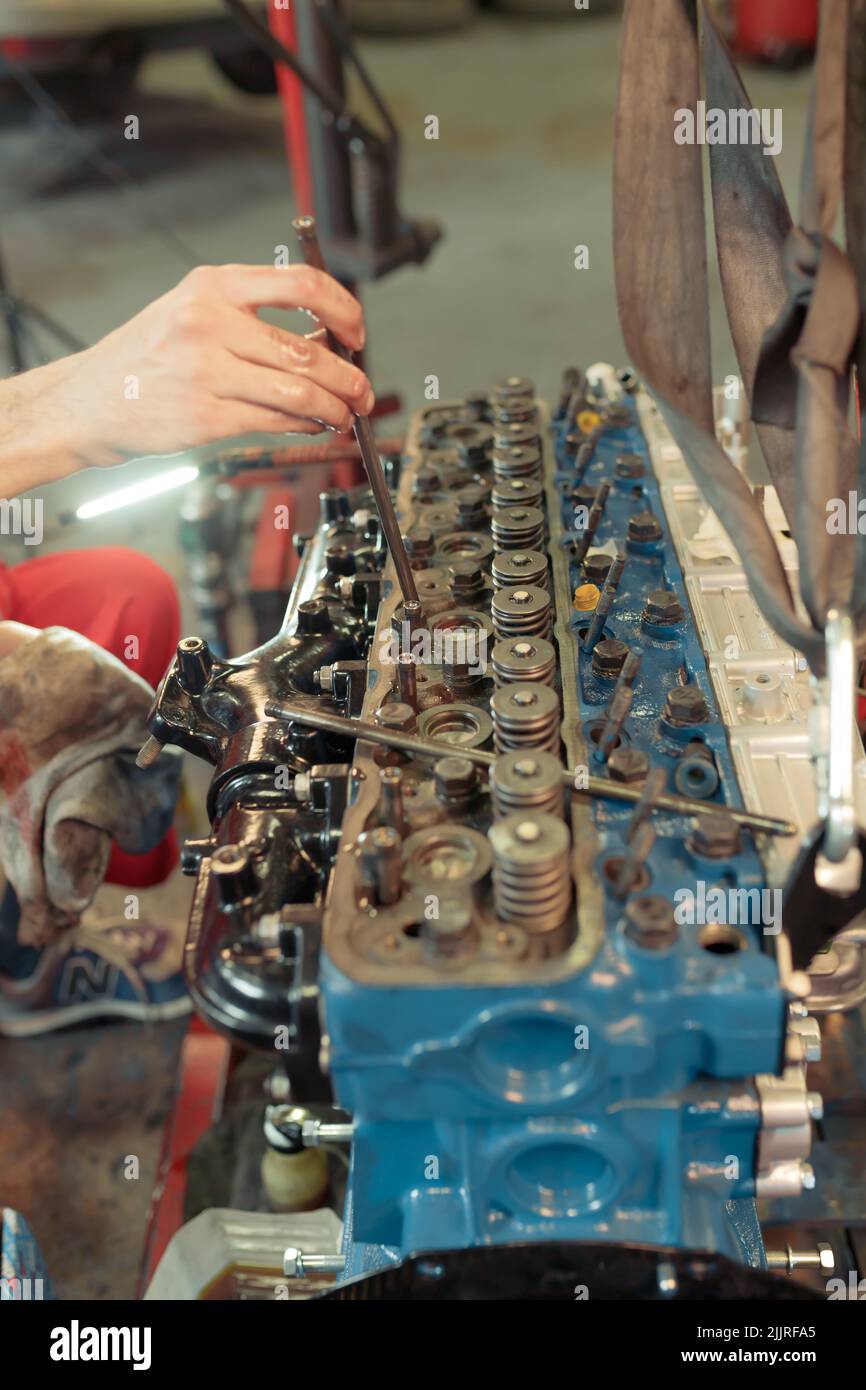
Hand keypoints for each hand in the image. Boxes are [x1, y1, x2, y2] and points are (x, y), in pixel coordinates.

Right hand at [0, 263, 373, 490]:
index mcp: (213, 286)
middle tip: (363, 393)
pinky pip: (274, 421)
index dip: (345, 310)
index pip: (303, 285)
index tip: (356, 334)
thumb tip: (328, 343)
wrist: (87, 402)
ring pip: (298, 392)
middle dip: (349, 378)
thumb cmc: (146, 359)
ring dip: (334, 408)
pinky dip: (304, 426)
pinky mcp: (204, 416)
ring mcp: (205, 370)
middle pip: (307, 350)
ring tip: (345, 416)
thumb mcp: (193, 314)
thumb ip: (255, 320)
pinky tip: (313, 426)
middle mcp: (209, 322)